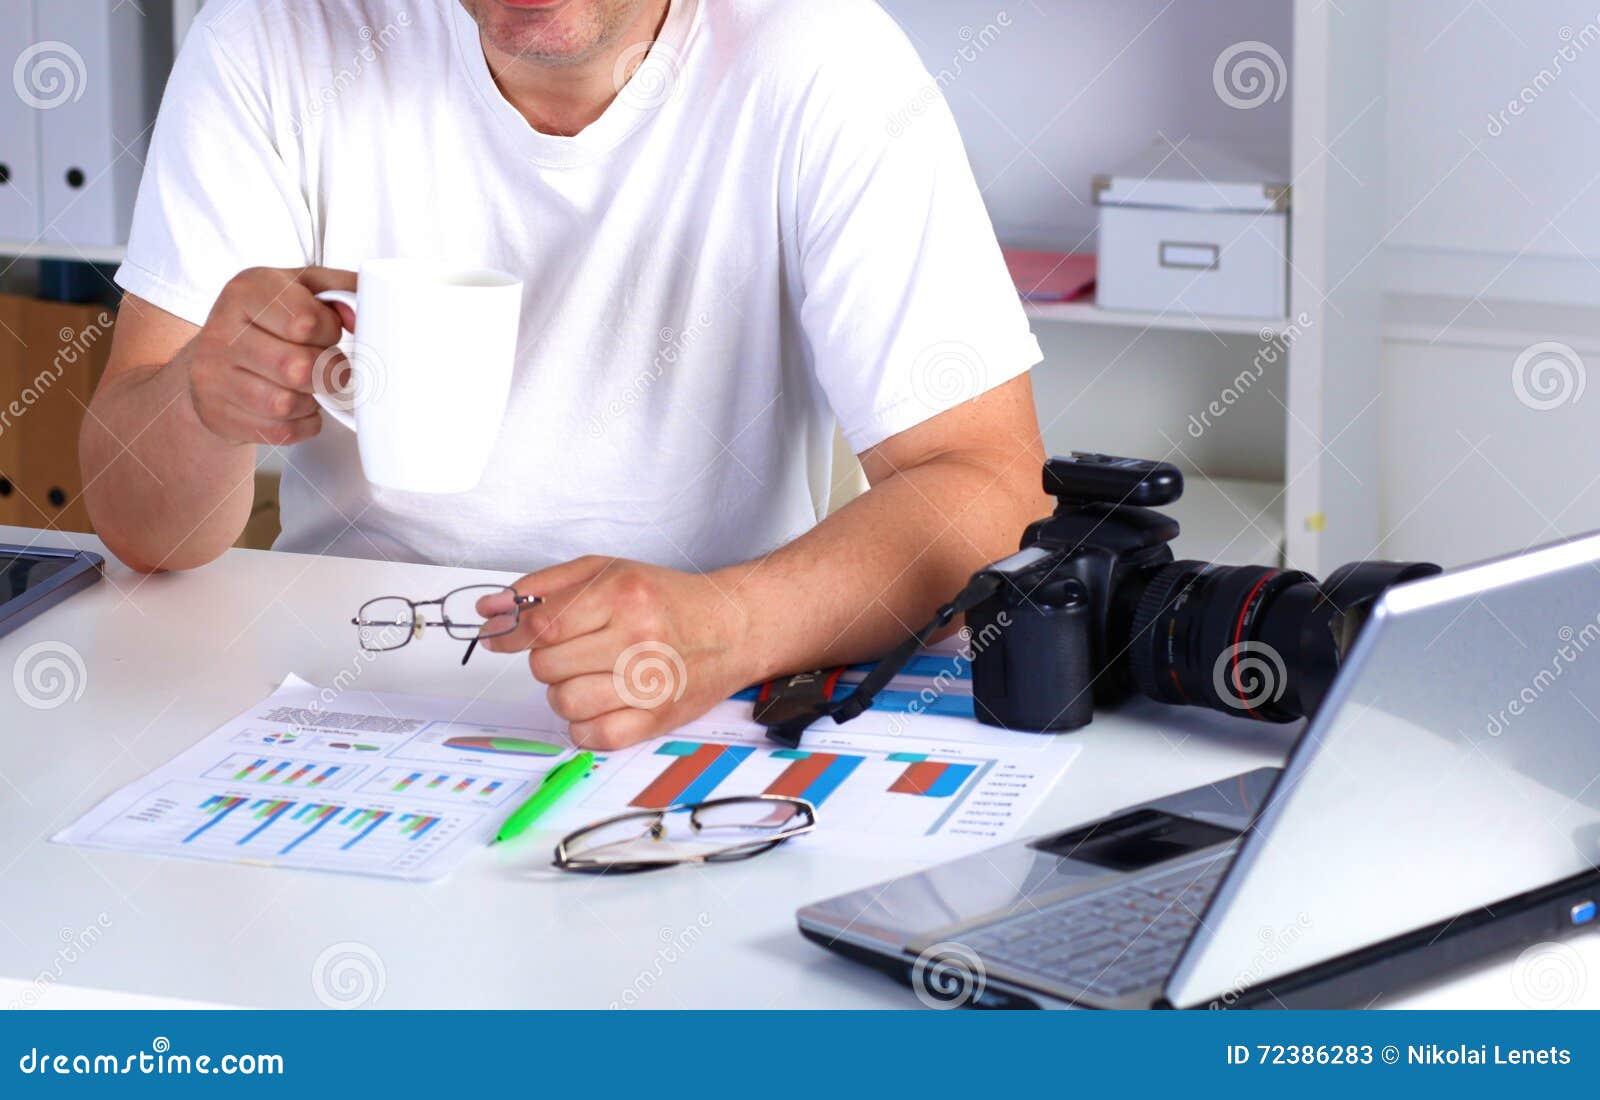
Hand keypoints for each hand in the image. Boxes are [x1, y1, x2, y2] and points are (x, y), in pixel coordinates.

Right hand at [182, 265, 356, 445]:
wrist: (214, 360)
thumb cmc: (266, 321)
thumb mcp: (301, 288)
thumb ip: (339, 290)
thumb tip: (359, 317)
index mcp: (246, 292)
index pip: (306, 322)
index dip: (330, 333)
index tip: (327, 334)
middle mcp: (223, 333)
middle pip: (299, 368)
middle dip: (328, 372)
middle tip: (327, 366)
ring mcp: (214, 377)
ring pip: (286, 404)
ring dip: (311, 400)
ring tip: (306, 386)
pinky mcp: (219, 415)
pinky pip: (280, 431)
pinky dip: (302, 424)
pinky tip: (296, 407)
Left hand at [477, 557, 756, 748]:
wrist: (732, 627)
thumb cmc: (667, 599)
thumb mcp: (607, 571)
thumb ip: (544, 586)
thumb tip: (488, 611)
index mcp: (622, 594)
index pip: (542, 624)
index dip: (509, 635)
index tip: (499, 638)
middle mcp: (637, 637)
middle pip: (548, 665)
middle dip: (547, 660)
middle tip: (570, 652)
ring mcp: (649, 682)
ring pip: (565, 703)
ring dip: (564, 693)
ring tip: (585, 678)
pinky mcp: (657, 719)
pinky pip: (594, 737)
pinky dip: (585, 727)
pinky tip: (598, 706)